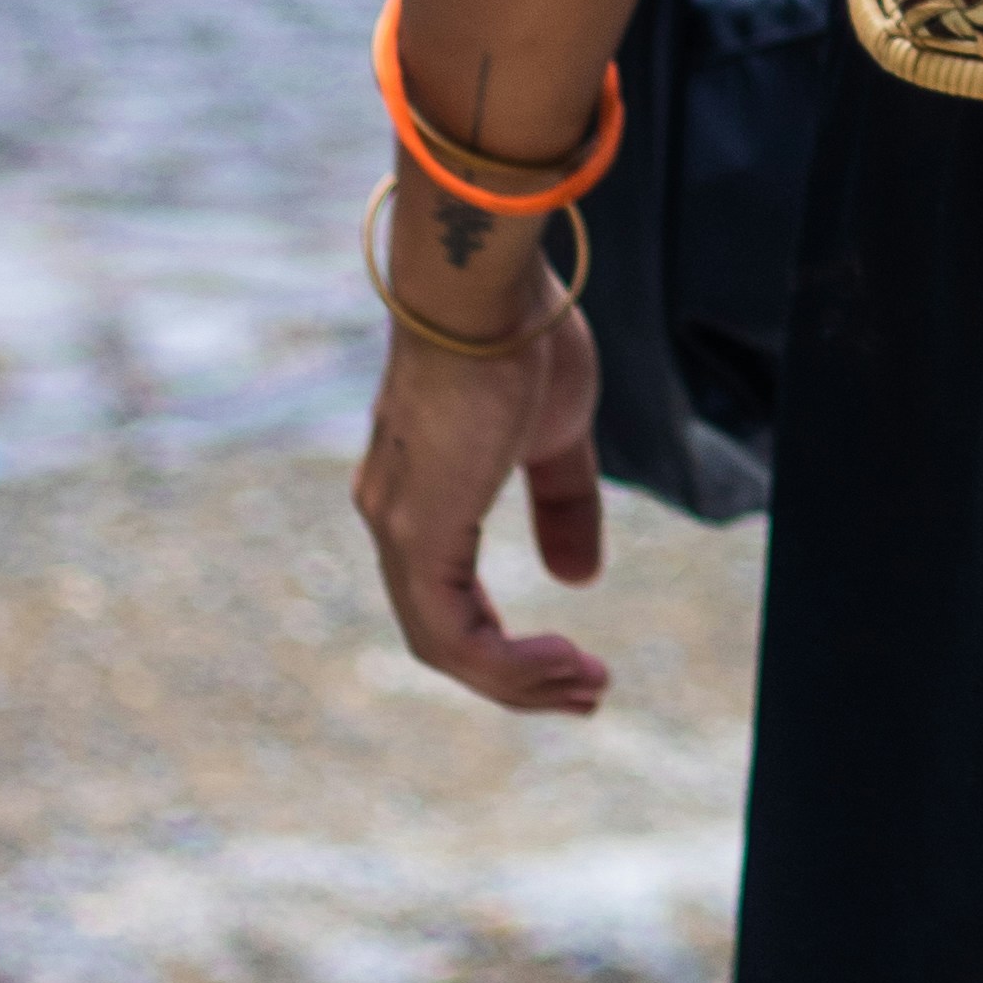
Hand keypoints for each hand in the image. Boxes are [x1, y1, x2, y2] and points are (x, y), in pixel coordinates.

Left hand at [354, 284, 612, 714]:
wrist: (484, 287)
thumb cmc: (521, 339)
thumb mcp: (558, 432)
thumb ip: (562, 505)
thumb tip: (577, 579)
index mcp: (423, 494)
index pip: (450, 598)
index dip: (508, 643)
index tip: (573, 660)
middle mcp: (394, 520)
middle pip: (445, 635)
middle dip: (518, 677)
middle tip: (586, 695)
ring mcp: (398, 530)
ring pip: (445, 646)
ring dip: (519, 681)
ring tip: (587, 686)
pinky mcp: (416, 534)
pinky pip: (449, 636)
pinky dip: (506, 663)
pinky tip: (563, 660)